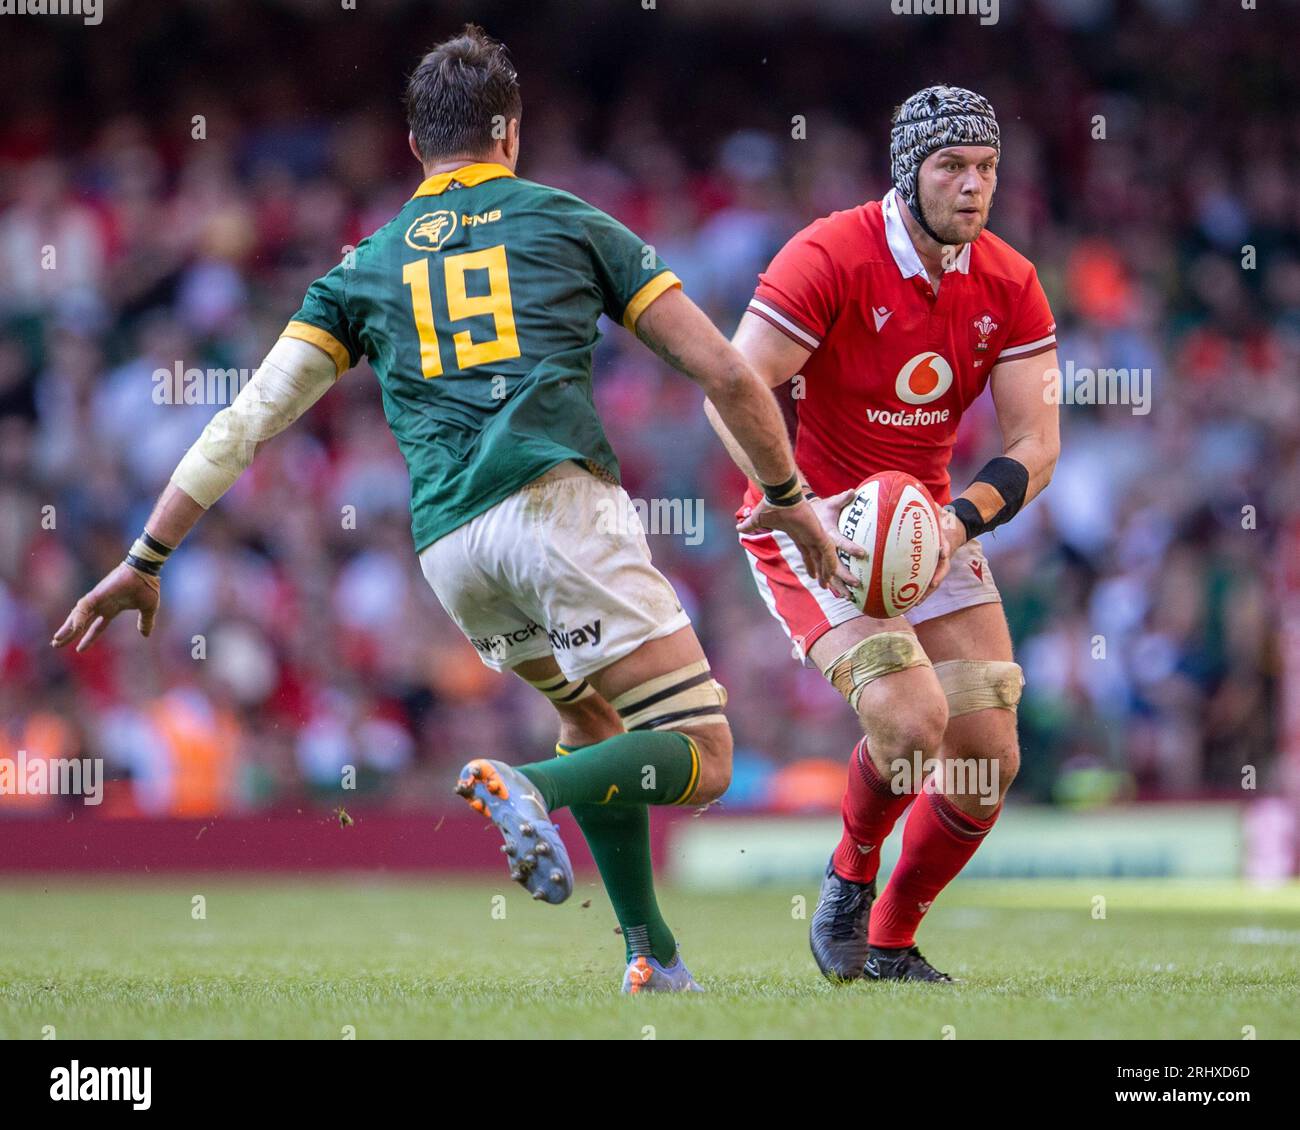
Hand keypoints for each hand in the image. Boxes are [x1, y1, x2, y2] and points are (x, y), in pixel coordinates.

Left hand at [51, 562, 160, 652]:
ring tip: (57, 640)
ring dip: (67, 628)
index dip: (88, 638)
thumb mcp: (148, 609)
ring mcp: (97, 599)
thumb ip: (145, 622)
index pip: (97, 626)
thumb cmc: (147, 586)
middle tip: (56, 644)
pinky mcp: (97, 594)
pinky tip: (73, 628)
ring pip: (77, 615)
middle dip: (69, 633)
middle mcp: (101, 605)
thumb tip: (146, 635)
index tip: (79, 650)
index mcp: (112, 608)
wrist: (146, 571)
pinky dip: (78, 618)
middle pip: (81, 622)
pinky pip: (83, 607)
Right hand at [738, 489, 864, 598]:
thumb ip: (750, 526)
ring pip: (825, 556)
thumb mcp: (758, 520)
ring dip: (827, 571)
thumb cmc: (771, 504)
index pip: (806, 552)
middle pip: (817, 557)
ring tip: (827, 584)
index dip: (810, 564)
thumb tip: (738, 528)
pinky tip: (833, 573)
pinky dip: (831, 562)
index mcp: (798, 533)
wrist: (779, 494)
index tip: (812, 575)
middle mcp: (808, 534)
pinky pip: (828, 551)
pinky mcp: (818, 532)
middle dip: (821, 571)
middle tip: (824, 584)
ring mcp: (814, 533)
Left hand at [917, 505, 965, 603]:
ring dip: (924, 593)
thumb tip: (927, 499)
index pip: (946, 547)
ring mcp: (936, 565)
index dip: (944, 550)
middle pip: (940, 571)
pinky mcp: (929, 570)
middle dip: (934, 581)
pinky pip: (923, 582)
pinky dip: (916, 591)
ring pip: (932, 581)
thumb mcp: (940, 511)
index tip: (943, 552)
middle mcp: (942, 557)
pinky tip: (903, 601)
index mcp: (944, 543)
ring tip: (913, 604)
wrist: (953, 529)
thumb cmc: (943, 519)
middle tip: (928, 588)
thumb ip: (934, 506)